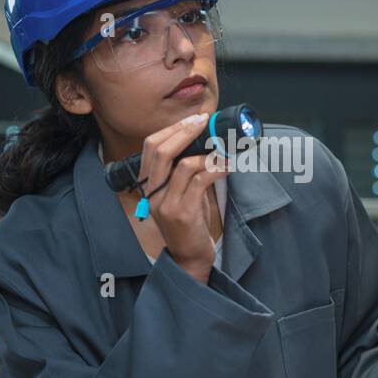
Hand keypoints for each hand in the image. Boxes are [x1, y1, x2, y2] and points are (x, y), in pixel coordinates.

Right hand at [139, 112, 226, 284]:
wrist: (189, 258)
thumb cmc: (189, 223)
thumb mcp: (181, 194)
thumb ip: (185, 171)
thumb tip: (206, 143)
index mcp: (148, 185)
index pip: (151, 147)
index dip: (172, 129)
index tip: (194, 119)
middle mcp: (152, 193)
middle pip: (161, 150)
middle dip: (185, 131)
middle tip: (205, 121)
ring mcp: (165, 204)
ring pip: (183, 164)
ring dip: (208, 153)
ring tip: (224, 150)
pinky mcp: (182, 213)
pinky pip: (200, 181)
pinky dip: (216, 169)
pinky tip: (228, 166)